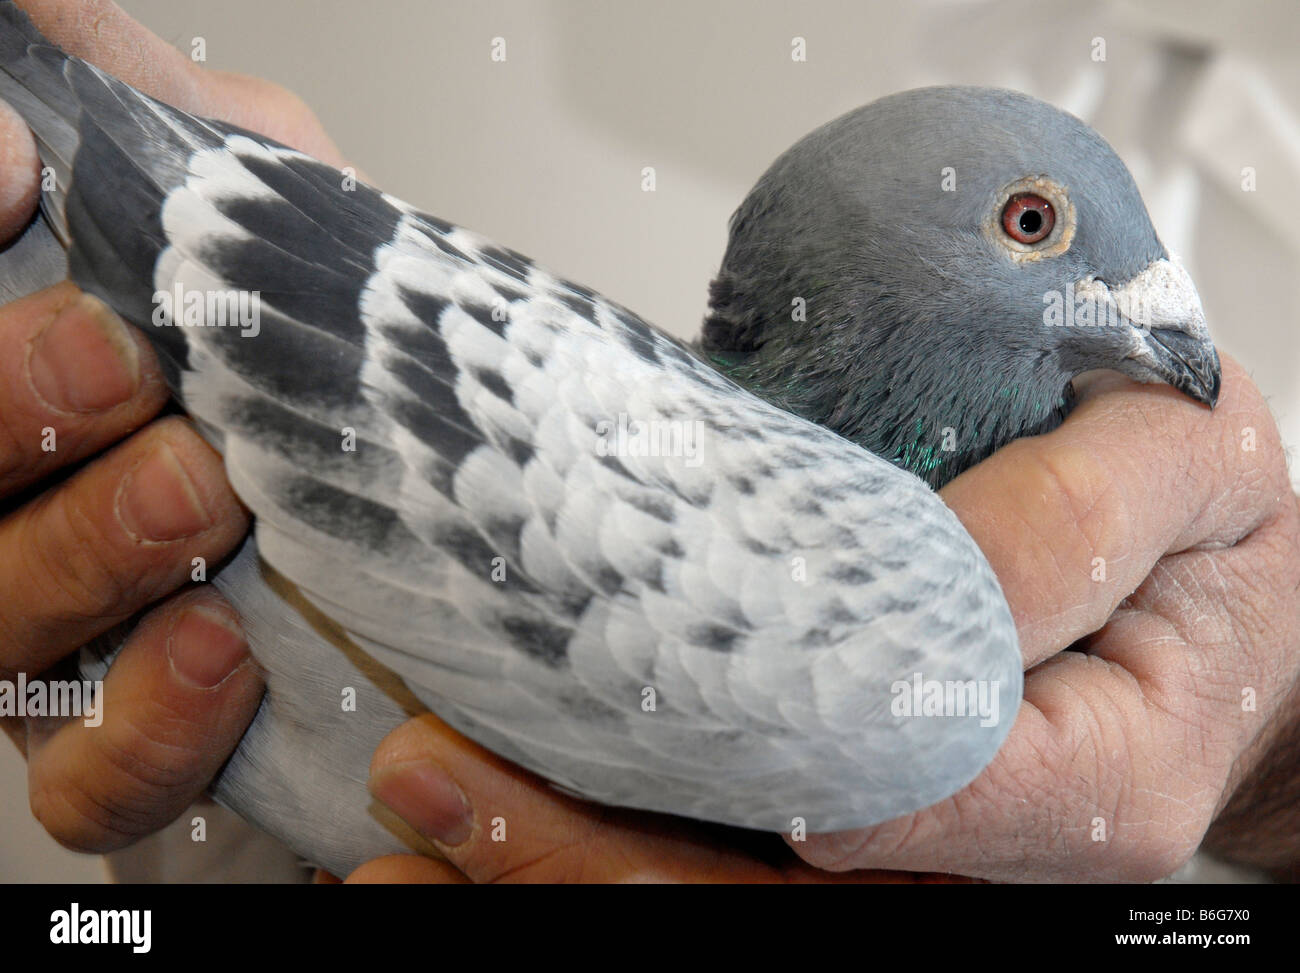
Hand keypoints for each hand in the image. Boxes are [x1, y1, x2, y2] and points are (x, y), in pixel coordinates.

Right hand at [0, 0, 343, 853]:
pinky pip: (88, 777)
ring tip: (200, 490)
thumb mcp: (266, 212)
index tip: (4, 172)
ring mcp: (55, 635)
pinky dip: (144, 726)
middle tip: (120, 354)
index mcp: (19, 382)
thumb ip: (166, 131)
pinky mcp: (130, 744)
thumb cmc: (330, 366)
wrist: (435, 512)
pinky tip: (218, 649)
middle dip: (1, 401)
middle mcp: (9, 503)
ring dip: (82, 551)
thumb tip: (48, 8)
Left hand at [356, 355, 1298, 881]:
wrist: (1225, 608)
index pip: (912, 799)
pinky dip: (595, 840)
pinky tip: (479, 823)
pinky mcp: (861, 822)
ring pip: (723, 897)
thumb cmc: (1210, 543)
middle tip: (429, 773)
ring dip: (557, 864)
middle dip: (584, 850)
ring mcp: (912, 850)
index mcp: (1088, 780)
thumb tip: (931, 587)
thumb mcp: (1189, 464)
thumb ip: (1076, 519)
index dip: (760, 768)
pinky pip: (717, 861)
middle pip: (768, 891)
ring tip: (419, 804)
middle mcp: (982, 846)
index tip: (614, 713)